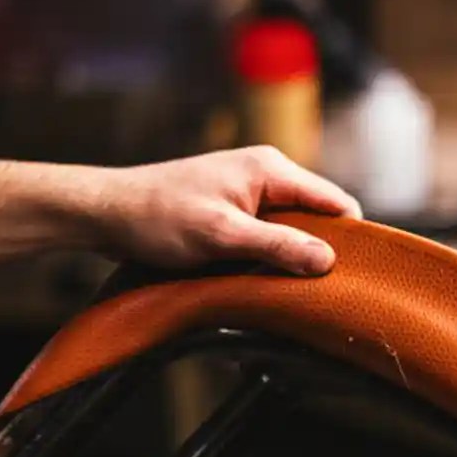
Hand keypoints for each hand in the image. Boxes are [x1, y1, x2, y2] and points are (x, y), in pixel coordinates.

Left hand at [0, 146, 361, 274]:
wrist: (104, 212)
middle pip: (319, 217)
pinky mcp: (236, 210)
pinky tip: (263, 276)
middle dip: (321, 250)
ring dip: (293, 256)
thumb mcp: (221, 235)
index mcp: (271, 169)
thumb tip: (328, 260)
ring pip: (295, 228)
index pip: (336, 202)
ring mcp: (251, 191)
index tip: (353, 275)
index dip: (351, 238)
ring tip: (287, 284)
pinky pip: (272, 233)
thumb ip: (278, 246)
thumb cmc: (156, 217)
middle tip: (318, 288)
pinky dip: (272, 255)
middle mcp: (267, 174)